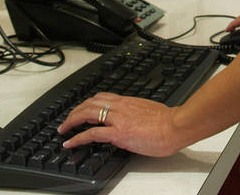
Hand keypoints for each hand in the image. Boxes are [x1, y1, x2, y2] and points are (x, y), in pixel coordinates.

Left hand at [59, 93, 183, 156]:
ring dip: (72, 121)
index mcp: (129, 102)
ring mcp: (118, 119)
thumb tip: (133, 123)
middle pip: (90, 103)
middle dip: (75, 111)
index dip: (88, 103)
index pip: (103, 98)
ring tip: (63, 129)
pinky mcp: (118, 133)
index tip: (82, 109)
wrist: (176, 125)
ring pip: (87, 113)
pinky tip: (70, 143)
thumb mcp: (150, 112)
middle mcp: (121, 107)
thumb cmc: (170, 121)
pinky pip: (92, 133)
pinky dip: (77, 138)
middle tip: (67, 120)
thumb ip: (137, 115)